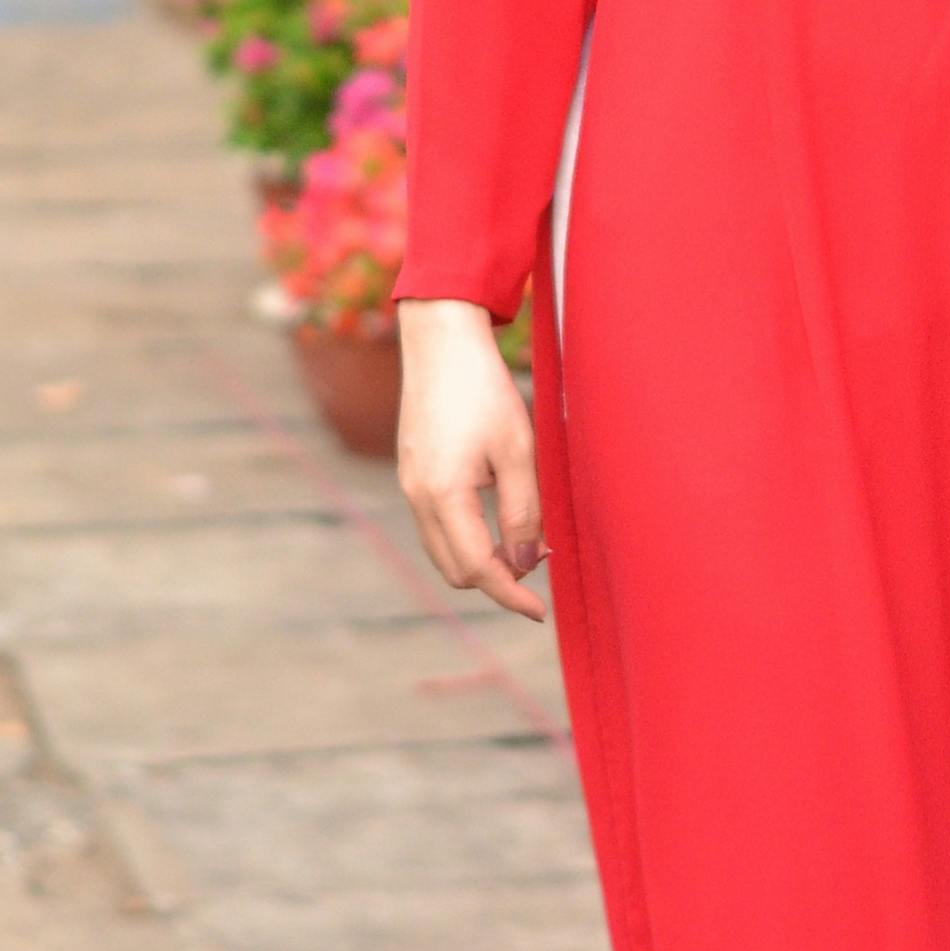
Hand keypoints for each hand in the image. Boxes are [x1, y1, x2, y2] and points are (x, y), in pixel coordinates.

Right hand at [397, 299, 547, 622]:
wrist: (440, 339)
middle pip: (454, 570)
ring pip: (443, 549)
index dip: (510, 595)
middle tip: (539, 558)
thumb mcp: (517, 449)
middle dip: (496, 578)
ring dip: (480, 557)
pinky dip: (465, 534)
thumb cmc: (483, 388)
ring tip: (524, 538)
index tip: (540, 611)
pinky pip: (436, 524)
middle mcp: (417, 497)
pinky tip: (496, 513)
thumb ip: (522, 511)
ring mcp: (409, 484)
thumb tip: (525, 562)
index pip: (476, 570)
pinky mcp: (411, 470)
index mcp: (442, 495)